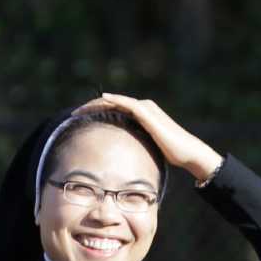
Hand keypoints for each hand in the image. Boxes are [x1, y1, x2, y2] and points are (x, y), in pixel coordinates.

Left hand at [77, 91, 222, 181]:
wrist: (186, 152)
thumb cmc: (170, 154)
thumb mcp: (146, 149)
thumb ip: (134, 147)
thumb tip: (120, 160)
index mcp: (141, 115)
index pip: (114, 110)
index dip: (96, 113)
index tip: (80, 120)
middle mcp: (142, 108)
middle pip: (111, 104)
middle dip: (91, 107)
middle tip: (73, 114)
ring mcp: (145, 108)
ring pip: (115, 101)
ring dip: (96, 104)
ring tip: (79, 110)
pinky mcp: (147, 112)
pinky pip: (126, 103)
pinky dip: (113, 100)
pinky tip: (100, 100)